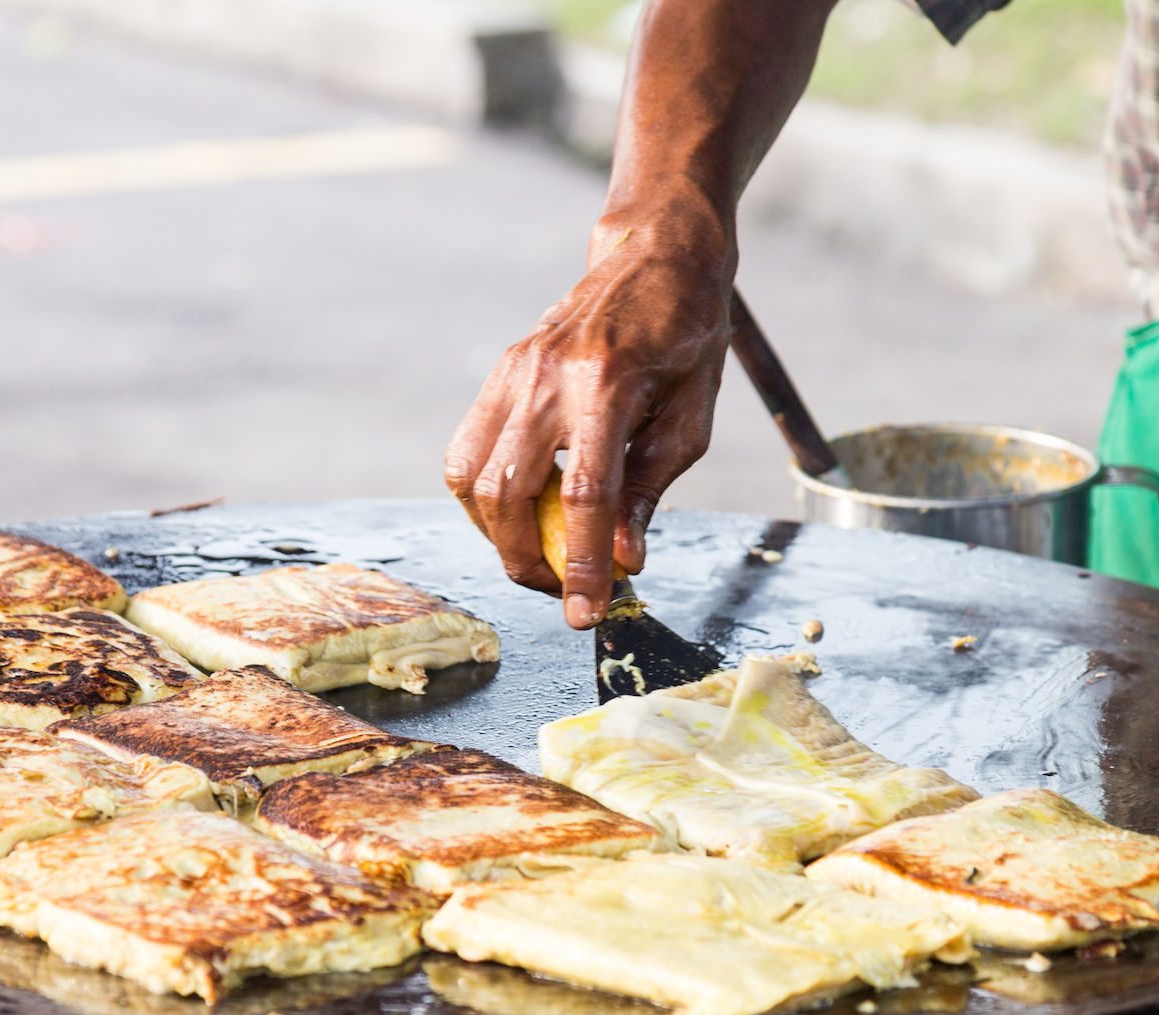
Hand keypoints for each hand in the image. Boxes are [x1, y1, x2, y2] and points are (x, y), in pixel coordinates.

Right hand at [444, 212, 733, 628]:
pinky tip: (518, 514)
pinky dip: (484, 499)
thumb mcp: (691, 416)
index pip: (586, 495)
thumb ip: (651, 489)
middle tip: (565, 589)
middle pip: (508, 494)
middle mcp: (548, 376)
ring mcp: (513, 371)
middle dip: (529, 561)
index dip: (583, 563)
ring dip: (498, 536)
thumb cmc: (685, 336)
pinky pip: (467, 453)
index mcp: (610, 384)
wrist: (654, 257)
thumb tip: (624, 558)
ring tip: (539, 555)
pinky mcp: (498, 374)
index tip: (585, 614)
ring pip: (472, 479)